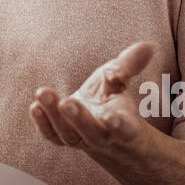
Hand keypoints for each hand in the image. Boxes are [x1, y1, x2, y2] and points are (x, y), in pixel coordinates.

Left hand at [30, 41, 157, 155]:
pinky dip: (42, 123)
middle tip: (68, 103)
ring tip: (43, 93)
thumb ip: (130, 64)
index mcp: (122, 124)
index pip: (124, 128)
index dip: (119, 124)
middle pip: (91, 133)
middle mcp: (101, 136)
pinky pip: (51, 135)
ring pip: (67, 133)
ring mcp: (80, 140)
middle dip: (79, 119)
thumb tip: (149, 45)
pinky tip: (35, 107)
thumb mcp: (120, 79)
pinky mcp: (61, 138)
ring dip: (54, 116)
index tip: (113, 118)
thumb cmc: (111, 97)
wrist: (98, 124)